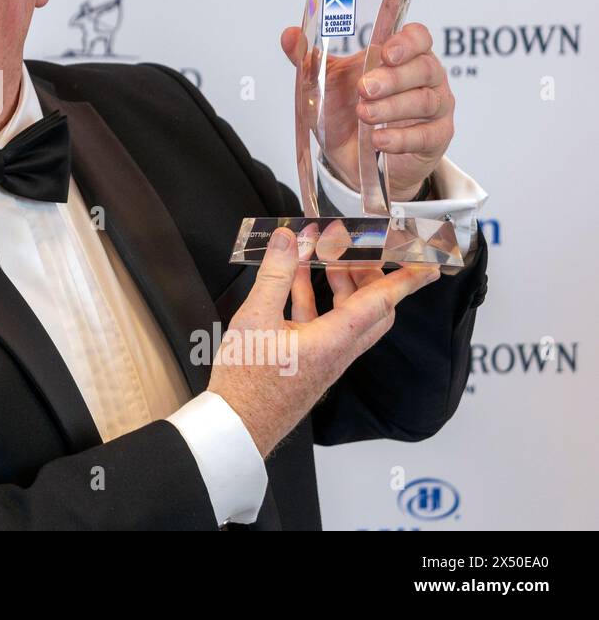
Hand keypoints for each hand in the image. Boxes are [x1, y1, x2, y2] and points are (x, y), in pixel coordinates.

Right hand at [207, 227, 438, 457]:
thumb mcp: (254, 319)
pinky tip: (297, 281)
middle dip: (370, 274)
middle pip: (372, 309)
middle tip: (359, 248)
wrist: (237, 426)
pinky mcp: (310, 362)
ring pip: (348, 315)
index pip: (381, 304)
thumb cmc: (246, 384)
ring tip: (324, 254)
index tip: (428, 266)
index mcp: (333, 342)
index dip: (406, 281)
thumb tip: (290, 239)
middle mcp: (337, 352)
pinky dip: (315, 297)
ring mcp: (325, 358)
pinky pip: (324, 323)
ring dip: (341, 283)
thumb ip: (275, 275)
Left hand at [281, 22, 454, 201]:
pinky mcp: (435, 137)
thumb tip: (288, 35)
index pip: (418, 37)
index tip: (386, 53)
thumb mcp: (324, 85)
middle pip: (424, 68)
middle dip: (393, 78)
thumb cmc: (345, 113)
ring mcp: (435, 108)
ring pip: (425, 101)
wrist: (352, 160)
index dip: (407, 42)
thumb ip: (308, 60)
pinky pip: (425, 135)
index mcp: (402, 57)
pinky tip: (378, 140)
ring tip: (364, 114)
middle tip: (364, 88)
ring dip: (392, 108)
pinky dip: (400, 138)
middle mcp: (425, 78)